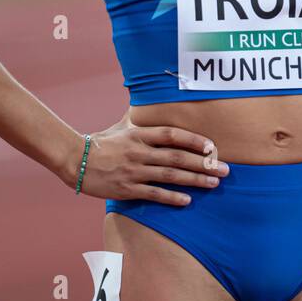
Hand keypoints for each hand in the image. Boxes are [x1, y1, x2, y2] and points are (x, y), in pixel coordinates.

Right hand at [73, 113, 228, 205]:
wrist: (76, 160)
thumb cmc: (102, 142)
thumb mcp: (121, 126)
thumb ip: (139, 117)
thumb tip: (147, 100)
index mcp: (139, 134)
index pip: (172, 134)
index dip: (193, 140)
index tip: (212, 147)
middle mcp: (139, 151)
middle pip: (177, 156)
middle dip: (204, 163)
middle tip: (225, 170)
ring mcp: (134, 171)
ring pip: (170, 175)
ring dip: (195, 180)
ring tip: (214, 183)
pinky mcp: (127, 189)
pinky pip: (154, 194)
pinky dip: (172, 197)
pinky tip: (187, 200)